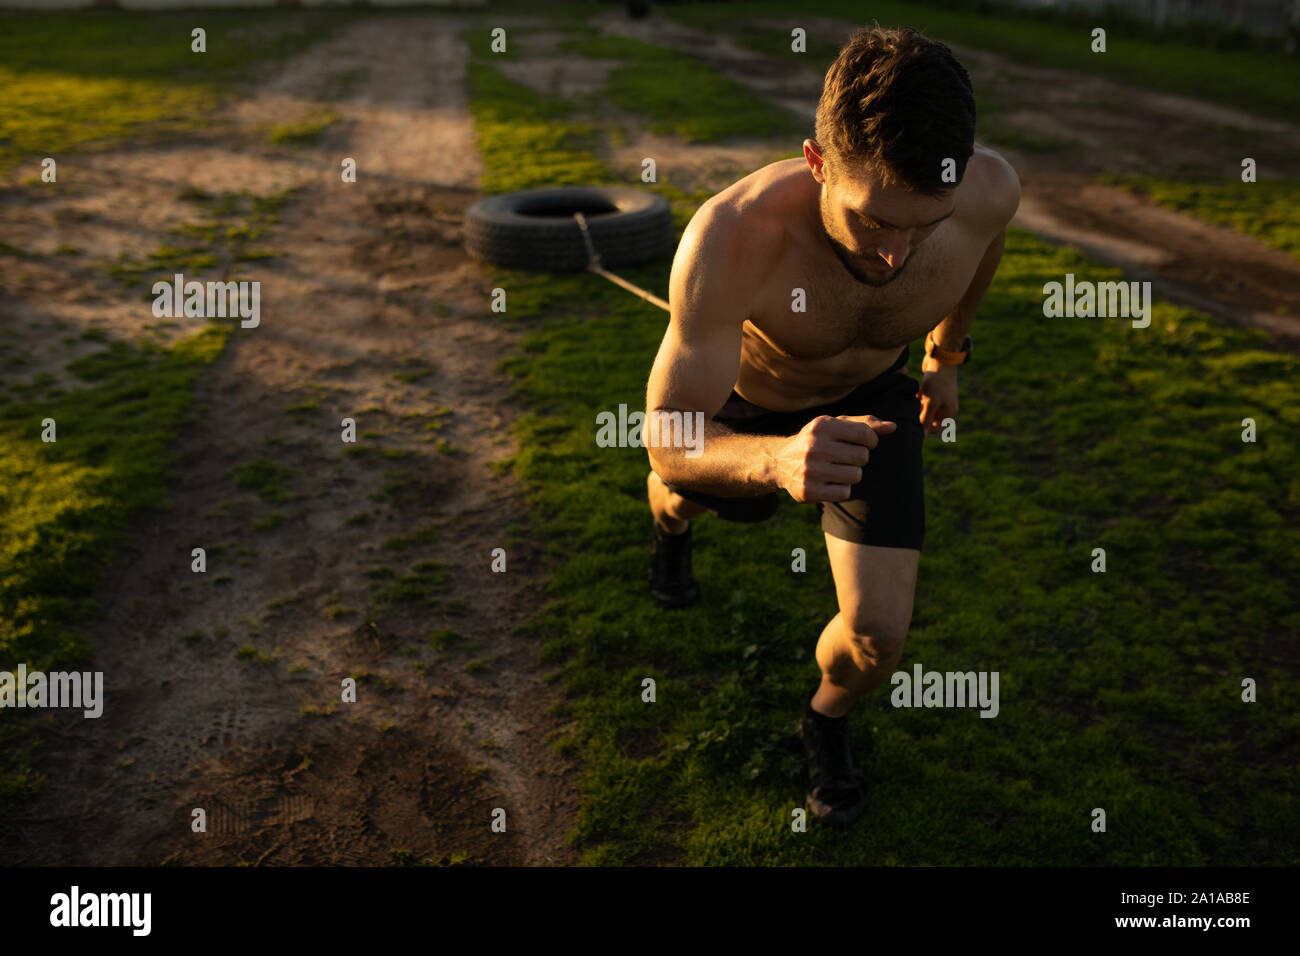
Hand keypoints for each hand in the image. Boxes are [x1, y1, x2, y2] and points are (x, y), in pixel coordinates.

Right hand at [773, 414, 896, 501]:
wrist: (780, 461)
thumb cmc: (817, 440)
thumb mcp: (835, 425)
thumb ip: (865, 424)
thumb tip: (893, 427)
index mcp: (822, 426)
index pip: (865, 434)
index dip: (871, 440)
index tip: (864, 443)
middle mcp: (814, 447)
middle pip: (862, 457)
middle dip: (859, 458)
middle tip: (846, 458)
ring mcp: (810, 470)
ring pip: (856, 476)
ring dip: (851, 474)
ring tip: (836, 469)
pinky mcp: (808, 491)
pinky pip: (844, 492)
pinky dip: (841, 489)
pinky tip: (829, 482)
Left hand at [918, 363, 957, 434]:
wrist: (941, 359)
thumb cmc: (937, 382)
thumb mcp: (931, 402)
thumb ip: (926, 419)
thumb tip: (922, 434)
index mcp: (949, 412)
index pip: (937, 429)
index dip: (926, 429)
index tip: (914, 423)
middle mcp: (946, 407)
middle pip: (930, 419)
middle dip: (921, 416)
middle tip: (913, 411)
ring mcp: (940, 398)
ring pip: (926, 409)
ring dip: (919, 407)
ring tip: (915, 401)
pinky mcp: (933, 390)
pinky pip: (924, 400)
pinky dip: (919, 398)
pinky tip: (916, 393)